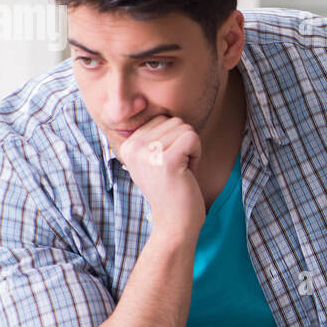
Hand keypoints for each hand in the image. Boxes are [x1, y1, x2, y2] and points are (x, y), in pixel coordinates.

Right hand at [115, 116, 204, 238]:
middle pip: (174, 120)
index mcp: (128, 144)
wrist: (174, 222)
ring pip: (185, 128)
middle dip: (183, 143)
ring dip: (190, 150)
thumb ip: (153, 135)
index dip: (173, 139)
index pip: (161, 118)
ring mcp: (149, 153)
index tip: (167, 163)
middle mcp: (133, 147)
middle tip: (175, 169)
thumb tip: (146, 104)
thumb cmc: (171, 188)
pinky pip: (193, 138)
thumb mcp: (153, 159)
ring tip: (180, 172)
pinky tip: (187, 172)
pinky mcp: (167, 161)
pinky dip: (197, 155)